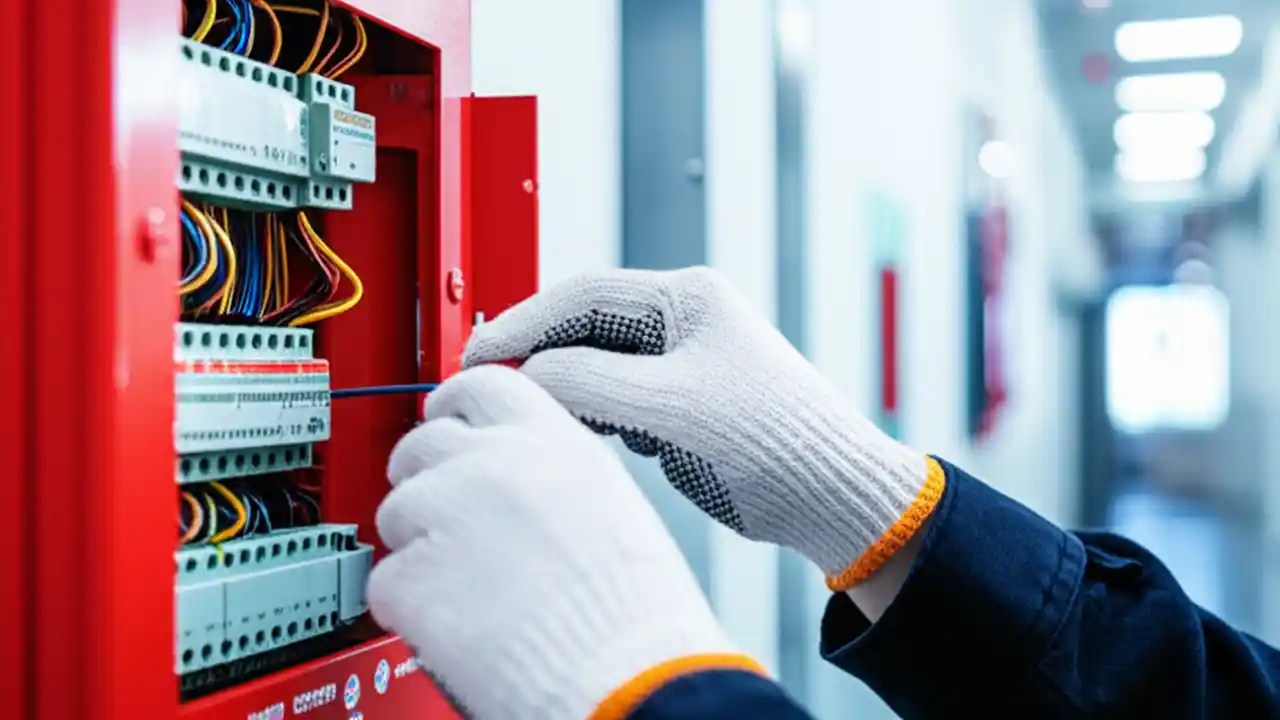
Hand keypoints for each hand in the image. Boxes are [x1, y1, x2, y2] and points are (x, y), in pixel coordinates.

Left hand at [367, 366, 762, 719]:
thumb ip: (553, 468)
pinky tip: (459, 624)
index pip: (478, 386)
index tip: (446, 420)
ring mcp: (444, 513)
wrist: (625, 677)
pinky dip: (410, 606)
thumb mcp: (612, 500)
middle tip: (448, 520)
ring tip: (469, 586)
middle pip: (422, 443)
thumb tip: (514, 468)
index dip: (455, 406)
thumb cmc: (635, 612)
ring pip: (395, 510)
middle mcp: (492, 461)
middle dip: (428, 479)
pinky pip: (386, 579)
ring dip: (418, 543)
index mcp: (550, 439)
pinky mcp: (411, 576)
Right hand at [464, 267, 943, 595]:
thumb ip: (595, 383)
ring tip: (528, 413)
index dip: (524, 322)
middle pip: (582, 327)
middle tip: (487, 384)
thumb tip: (530, 373)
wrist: (828, 493)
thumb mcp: (674, 405)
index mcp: (686, 299)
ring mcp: (677, 365)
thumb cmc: (775, 437)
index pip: (582, 296)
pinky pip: (611, 400)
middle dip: (536, 354)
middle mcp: (680, 323)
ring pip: (593, 365)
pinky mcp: (675, 407)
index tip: (479, 354)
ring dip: (559, 388)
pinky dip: (588, 415)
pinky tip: (581, 435)